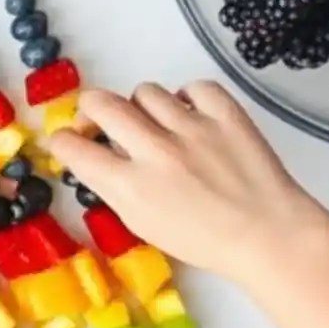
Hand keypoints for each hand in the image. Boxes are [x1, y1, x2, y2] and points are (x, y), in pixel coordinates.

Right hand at [49, 81, 328, 290]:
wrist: (266, 234)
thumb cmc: (203, 240)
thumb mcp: (144, 225)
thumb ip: (117, 188)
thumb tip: (99, 157)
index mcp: (129, 186)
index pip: (72, 147)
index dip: (61, 141)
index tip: (67, 140)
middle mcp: (154, 150)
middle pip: (101, 103)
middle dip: (91, 108)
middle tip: (100, 119)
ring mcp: (191, 127)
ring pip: (146, 91)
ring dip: (144, 106)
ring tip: (158, 124)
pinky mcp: (226, 114)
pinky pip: (194, 87)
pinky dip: (189, 99)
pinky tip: (193, 116)